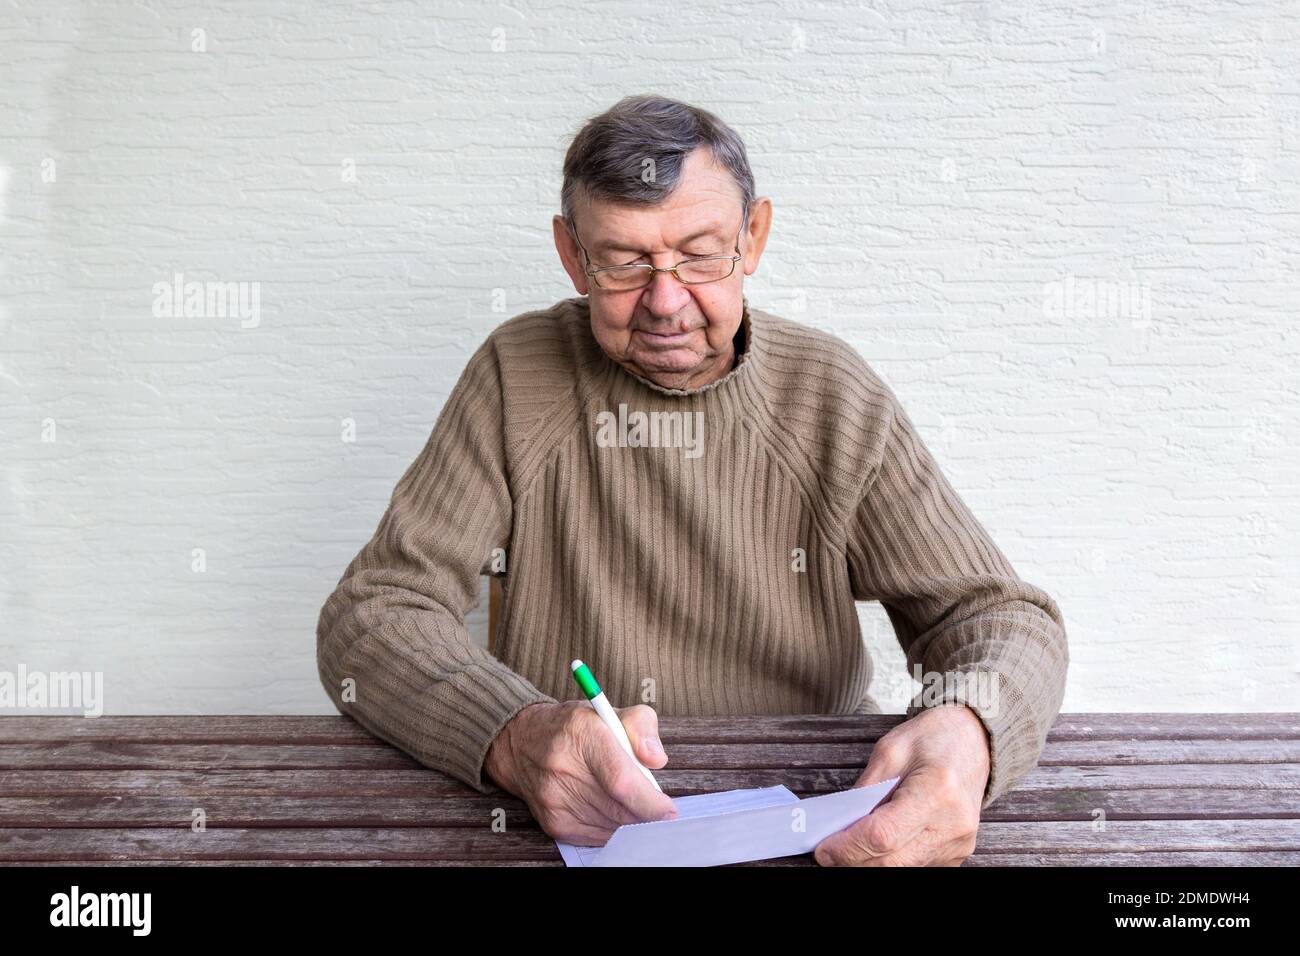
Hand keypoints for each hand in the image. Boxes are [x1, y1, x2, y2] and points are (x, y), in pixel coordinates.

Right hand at [484, 700, 677, 844]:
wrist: (520, 743)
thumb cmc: (574, 728)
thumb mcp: (610, 711)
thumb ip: (642, 727)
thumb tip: (657, 760)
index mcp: (583, 734)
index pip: (621, 781)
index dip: (649, 802)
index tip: (669, 809)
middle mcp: (563, 768)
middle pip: (620, 808)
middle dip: (646, 812)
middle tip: (657, 806)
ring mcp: (555, 800)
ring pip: (612, 826)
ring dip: (630, 820)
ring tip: (631, 802)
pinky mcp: (553, 823)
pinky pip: (598, 837)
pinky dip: (613, 828)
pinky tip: (612, 811)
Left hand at [814, 703, 990, 866]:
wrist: (973, 742)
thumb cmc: (932, 740)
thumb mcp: (890, 750)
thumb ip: (864, 790)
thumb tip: (839, 826)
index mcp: (937, 790)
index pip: (883, 835)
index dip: (848, 847)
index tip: (823, 849)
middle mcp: (953, 824)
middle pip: (892, 861)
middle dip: (852, 859)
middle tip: (827, 853)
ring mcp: (958, 844)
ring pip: (902, 869)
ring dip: (868, 862)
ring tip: (848, 846)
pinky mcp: (955, 854)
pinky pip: (914, 867)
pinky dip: (889, 860)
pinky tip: (874, 847)